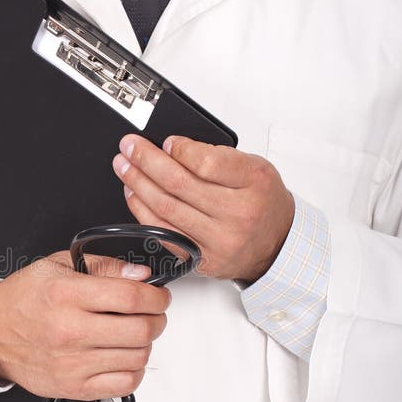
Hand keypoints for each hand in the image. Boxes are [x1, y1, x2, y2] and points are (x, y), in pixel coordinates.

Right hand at [0, 252, 170, 399]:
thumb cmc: (23, 300)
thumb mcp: (58, 266)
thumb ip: (104, 267)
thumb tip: (140, 275)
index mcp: (67, 295)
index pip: (132, 298)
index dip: (156, 296)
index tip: (159, 296)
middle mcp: (70, 331)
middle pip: (140, 330)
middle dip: (157, 319)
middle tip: (153, 314)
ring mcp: (73, 363)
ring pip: (137, 357)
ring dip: (145, 344)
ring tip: (133, 334)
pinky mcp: (74, 387)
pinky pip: (124, 385)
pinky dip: (134, 370)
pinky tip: (124, 357)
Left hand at [112, 134, 294, 283]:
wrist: (276, 245)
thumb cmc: (262, 203)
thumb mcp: (255, 168)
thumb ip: (219, 156)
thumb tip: (174, 148)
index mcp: (253, 184)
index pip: (207, 163)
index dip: (179, 150)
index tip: (165, 142)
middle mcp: (237, 215)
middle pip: (179, 184)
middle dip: (146, 161)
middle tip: (129, 147)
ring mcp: (217, 241)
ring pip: (166, 209)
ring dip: (138, 184)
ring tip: (125, 167)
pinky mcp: (200, 259)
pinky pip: (163, 233)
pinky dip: (142, 212)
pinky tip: (134, 195)